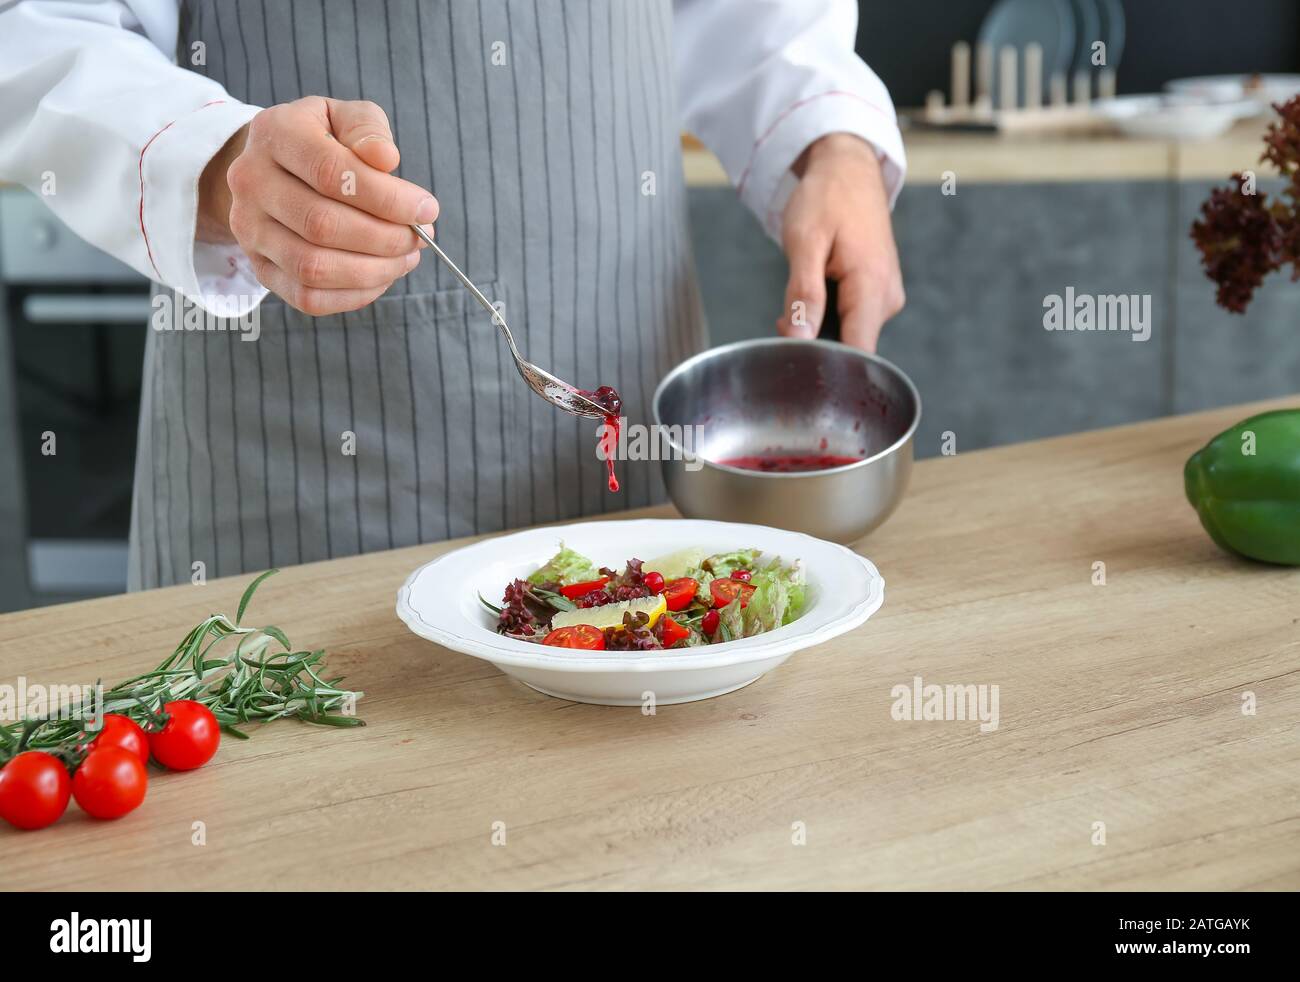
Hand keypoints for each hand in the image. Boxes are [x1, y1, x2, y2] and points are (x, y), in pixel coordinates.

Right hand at [198, 97, 436, 315]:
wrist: (276, 167)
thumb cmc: (322, 140)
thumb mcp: (345, 116)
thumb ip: (367, 129)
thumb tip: (386, 158)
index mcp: (275, 133)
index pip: (331, 173)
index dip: (387, 198)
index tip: (427, 208)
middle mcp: (252, 182)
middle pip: (322, 225)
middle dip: (386, 238)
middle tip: (421, 236)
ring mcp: (250, 230)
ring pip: (314, 268)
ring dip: (374, 271)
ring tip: (407, 257)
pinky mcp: (261, 268)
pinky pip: (308, 298)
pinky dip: (355, 295)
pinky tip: (382, 276)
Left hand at [777, 133, 903, 351]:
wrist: (848, 170)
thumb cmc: (827, 198)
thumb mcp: (805, 242)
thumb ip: (804, 294)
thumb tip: (800, 338)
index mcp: (872, 287)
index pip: (858, 355)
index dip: (827, 365)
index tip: (796, 359)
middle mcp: (887, 299)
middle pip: (850, 349)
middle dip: (813, 343)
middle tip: (784, 319)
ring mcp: (885, 298)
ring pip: (848, 335)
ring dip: (817, 327)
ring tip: (798, 299)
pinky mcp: (878, 295)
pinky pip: (850, 320)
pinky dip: (826, 315)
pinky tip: (813, 295)